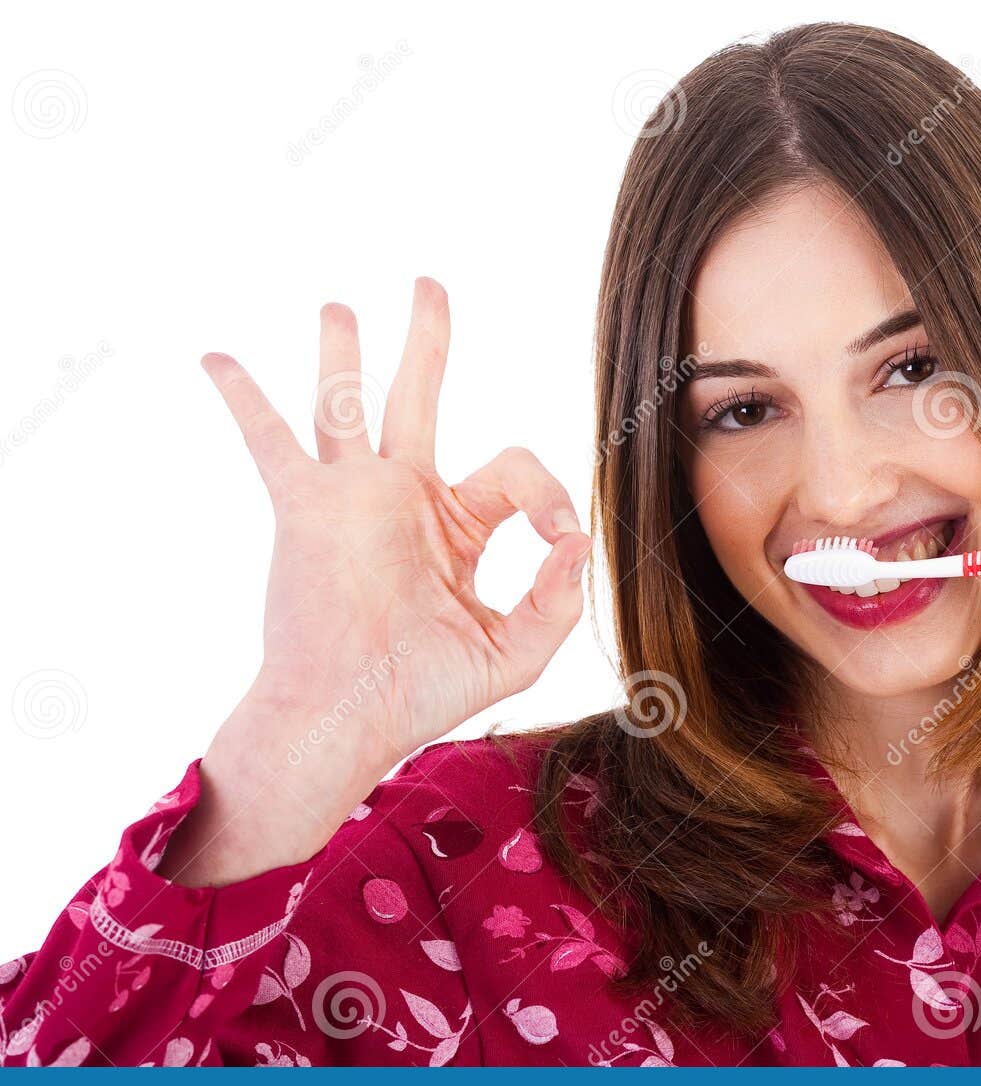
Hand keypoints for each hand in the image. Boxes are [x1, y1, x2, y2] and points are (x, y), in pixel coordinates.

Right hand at [165, 278, 590, 883]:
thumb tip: (578, 541)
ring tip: (340, 305)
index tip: (558, 538)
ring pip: (346, 405)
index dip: (549, 492)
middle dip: (427, 341)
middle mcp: (406, 500)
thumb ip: (555, 601)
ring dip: (343, 353)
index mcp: (460, 526)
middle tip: (430, 284)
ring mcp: (354, 500)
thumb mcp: (514, 652)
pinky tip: (216, 358)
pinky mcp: (307, 510)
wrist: (349, 718)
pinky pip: (271, 442)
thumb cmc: (424, 693)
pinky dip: (244, 399)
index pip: (515, 471)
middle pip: (418, 398)